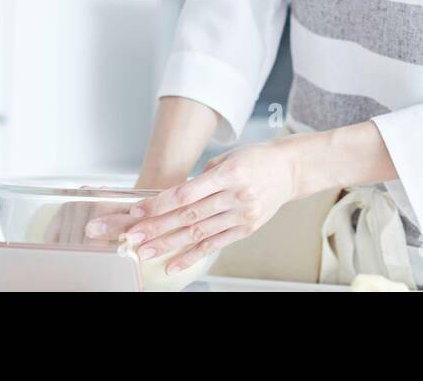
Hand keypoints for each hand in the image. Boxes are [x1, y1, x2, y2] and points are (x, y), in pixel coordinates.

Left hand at [108, 140, 299, 274]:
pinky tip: (173, 264)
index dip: (159, 204)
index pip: (186, 192)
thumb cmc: (257, 158)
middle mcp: (235, 196)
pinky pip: (215, 245)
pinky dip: (192, 256)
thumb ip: (202, 177)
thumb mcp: (227, 157)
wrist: (290, 169)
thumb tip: (173, 196)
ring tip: (145, 252)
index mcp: (228, 173)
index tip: (137, 212)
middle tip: (132, 237)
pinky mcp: (246, 229)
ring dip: (168, 244)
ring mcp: (242, 215)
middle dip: (156, 228)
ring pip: (198, 233)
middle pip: (188, 215)